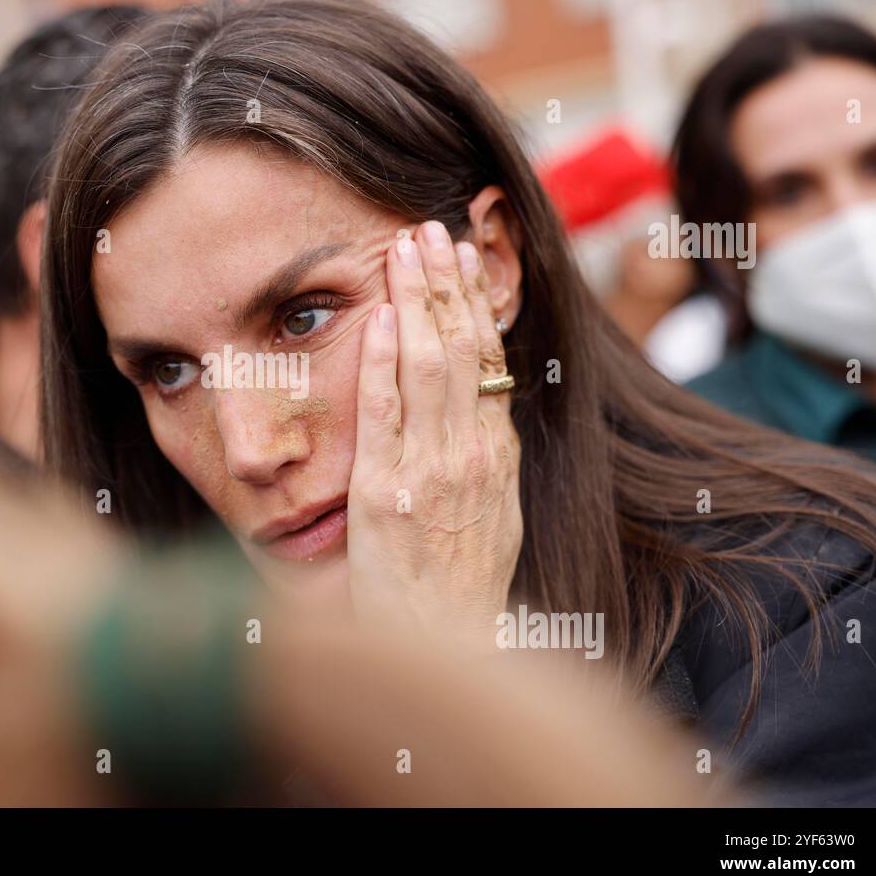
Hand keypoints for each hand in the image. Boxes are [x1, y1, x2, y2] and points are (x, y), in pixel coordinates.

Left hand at [347, 219, 522, 642]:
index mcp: (497, 455)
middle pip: (462, 349)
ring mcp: (431, 470)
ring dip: (416, 301)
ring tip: (406, 248)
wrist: (447, 647)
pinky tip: (376, 318)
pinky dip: (380, 362)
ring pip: (428, 367)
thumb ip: (491, 462)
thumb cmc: (464, 587)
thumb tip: (488, 414)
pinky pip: (384, 414)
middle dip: (445, 283)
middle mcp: (471, 453)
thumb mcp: (499, 518)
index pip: (489, 360)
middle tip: (430, 228)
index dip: (475, 303)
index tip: (464, 257)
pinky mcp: (387, 492)